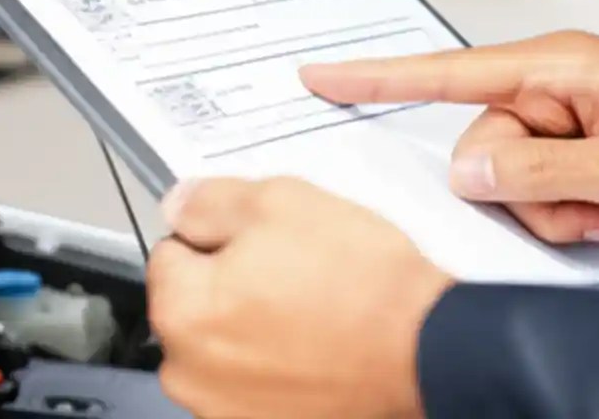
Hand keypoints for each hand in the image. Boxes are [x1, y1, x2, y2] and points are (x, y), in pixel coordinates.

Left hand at [149, 176, 452, 418]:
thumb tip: (179, 205)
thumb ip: (212, 201)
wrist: (427, 350)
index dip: (218, 236)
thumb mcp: (283, 202)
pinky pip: (255, 385)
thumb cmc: (362, 285)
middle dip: (232, 286)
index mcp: (183, 310)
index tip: (260, 240)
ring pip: (225, 349)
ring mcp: (225, 410)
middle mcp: (190, 372)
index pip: (171, 252)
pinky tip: (318, 349)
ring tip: (313, 313)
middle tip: (293, 272)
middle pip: (194, 306)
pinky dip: (278, 369)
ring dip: (255, 331)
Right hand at [301, 31, 598, 244]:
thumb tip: (463, 167)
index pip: (448, 71)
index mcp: (556, 67)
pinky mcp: (572, 139)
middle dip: (532, 196)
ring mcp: (561, 114)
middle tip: (597, 206)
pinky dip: (571, 209)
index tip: (319, 74)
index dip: (377, 77)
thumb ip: (538, 172)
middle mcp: (550, 83)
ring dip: (558, 209)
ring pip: (510, 179)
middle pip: (484, 150)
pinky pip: (538, 186)